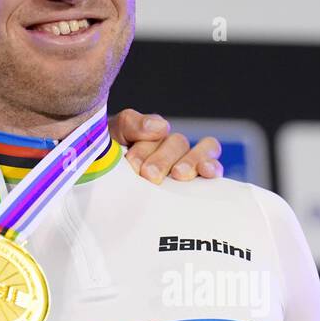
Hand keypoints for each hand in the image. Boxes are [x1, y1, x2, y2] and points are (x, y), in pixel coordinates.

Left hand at [108, 110, 223, 185]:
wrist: (106, 196)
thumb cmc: (109, 165)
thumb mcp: (111, 140)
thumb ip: (130, 124)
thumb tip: (160, 126)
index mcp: (149, 133)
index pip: (155, 129)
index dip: (145, 147)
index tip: (133, 165)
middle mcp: (170, 146)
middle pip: (177, 143)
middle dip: (162, 159)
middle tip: (149, 175)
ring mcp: (187, 163)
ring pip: (202, 149)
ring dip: (190, 161)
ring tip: (179, 175)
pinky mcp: (198, 183)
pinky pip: (214, 167)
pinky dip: (213, 166)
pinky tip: (208, 172)